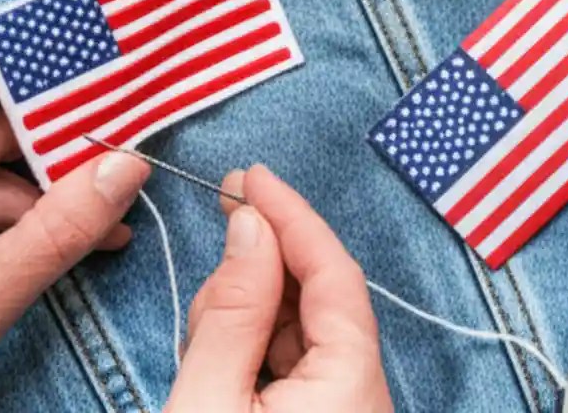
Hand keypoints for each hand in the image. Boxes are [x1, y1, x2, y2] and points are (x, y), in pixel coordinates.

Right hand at [167, 165, 392, 412]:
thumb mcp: (207, 403)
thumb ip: (231, 314)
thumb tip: (249, 229)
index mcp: (351, 382)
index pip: (334, 273)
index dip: (292, 217)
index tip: (250, 177)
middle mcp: (364, 394)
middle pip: (323, 298)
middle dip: (270, 255)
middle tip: (227, 206)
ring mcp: (345, 410)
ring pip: (307, 331)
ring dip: (257, 304)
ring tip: (204, 317)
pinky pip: (298, 367)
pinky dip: (258, 343)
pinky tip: (218, 345)